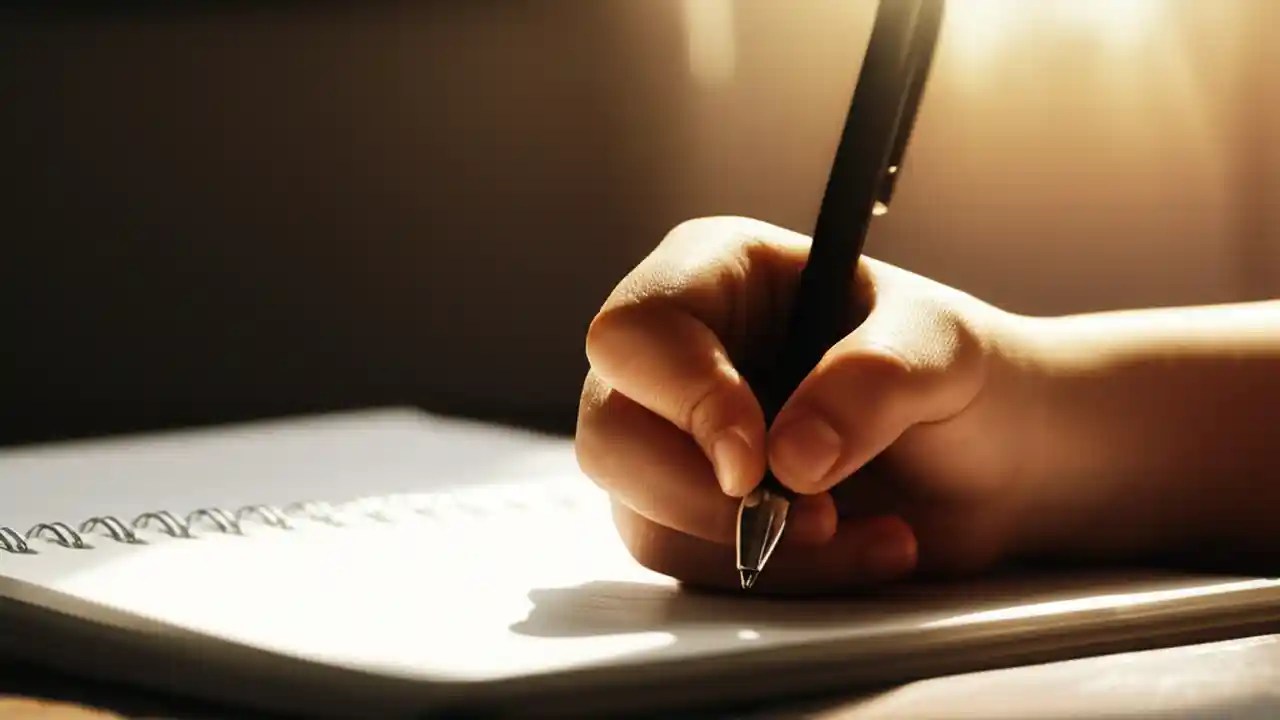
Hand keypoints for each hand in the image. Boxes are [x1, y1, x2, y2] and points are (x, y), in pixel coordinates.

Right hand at [576, 216, 1037, 593]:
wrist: (993, 459)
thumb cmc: (960, 372)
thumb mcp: (940, 351)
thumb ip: (871, 383)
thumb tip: (791, 458)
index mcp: (718, 275)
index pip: (637, 331)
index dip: (682, 397)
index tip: (754, 462)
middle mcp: (679, 355)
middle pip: (611, 431)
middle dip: (702, 496)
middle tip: (809, 516)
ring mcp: (677, 439)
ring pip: (643, 512)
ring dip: (756, 547)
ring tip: (858, 530)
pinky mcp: (694, 512)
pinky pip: (692, 564)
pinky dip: (778, 577)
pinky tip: (858, 549)